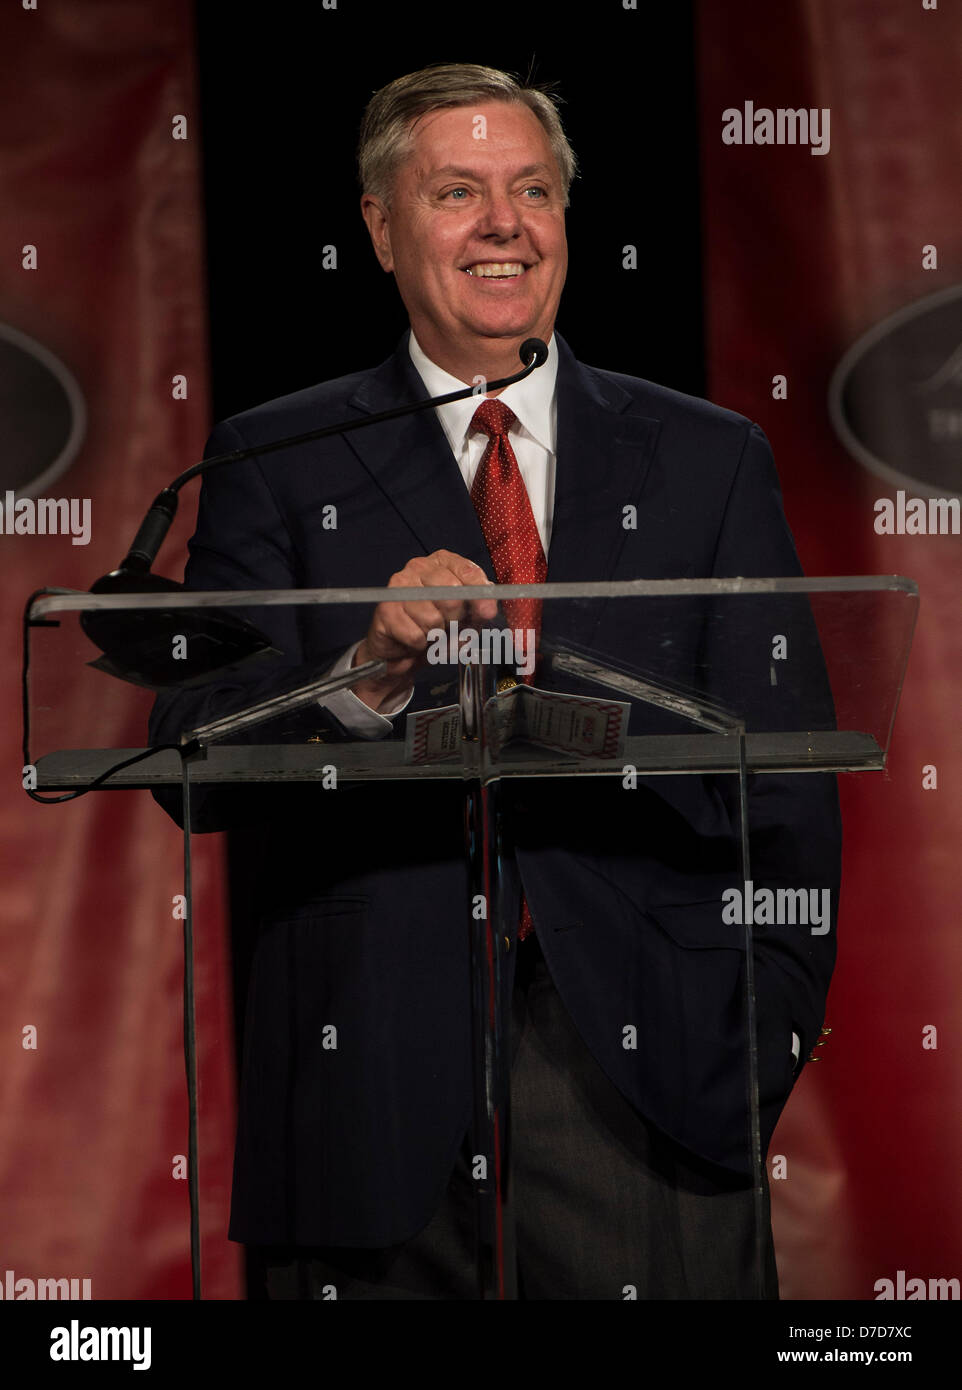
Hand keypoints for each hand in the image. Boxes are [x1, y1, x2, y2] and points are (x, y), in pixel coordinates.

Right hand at [351, 550, 497, 711]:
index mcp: (443, 562)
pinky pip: (415, 635)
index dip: (480, 596)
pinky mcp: (386, 609)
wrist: (401, 649)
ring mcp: (399, 586)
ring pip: (433, 619)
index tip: (486, 612)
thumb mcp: (466, 617)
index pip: (468, 572)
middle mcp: (419, 567)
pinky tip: (413, 639)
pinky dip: (419, 645)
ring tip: (429, 633)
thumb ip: (480, 609)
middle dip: (455, 620)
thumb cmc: (436, 627)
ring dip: (435, 636)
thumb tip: (487, 607)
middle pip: (452, 597)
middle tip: (448, 626)